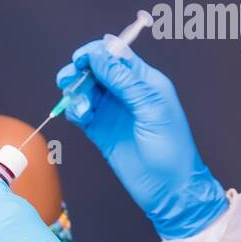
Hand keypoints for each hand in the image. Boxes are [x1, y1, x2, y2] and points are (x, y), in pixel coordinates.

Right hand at [57, 38, 229, 239]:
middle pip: (95, 70)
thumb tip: (100, 52)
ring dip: (76, 92)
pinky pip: (81, 111)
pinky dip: (75, 110)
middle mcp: (127, 92)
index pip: (116, 55)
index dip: (96, 53)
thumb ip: (124, 79)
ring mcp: (112, 111)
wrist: (169, 189)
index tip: (81, 59)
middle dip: (79, 71)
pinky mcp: (100, 130)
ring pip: (85, 89)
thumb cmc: (171, 148)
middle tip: (69, 79)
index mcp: (144, 81)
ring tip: (81, 106)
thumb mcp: (151, 108)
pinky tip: (81, 117)